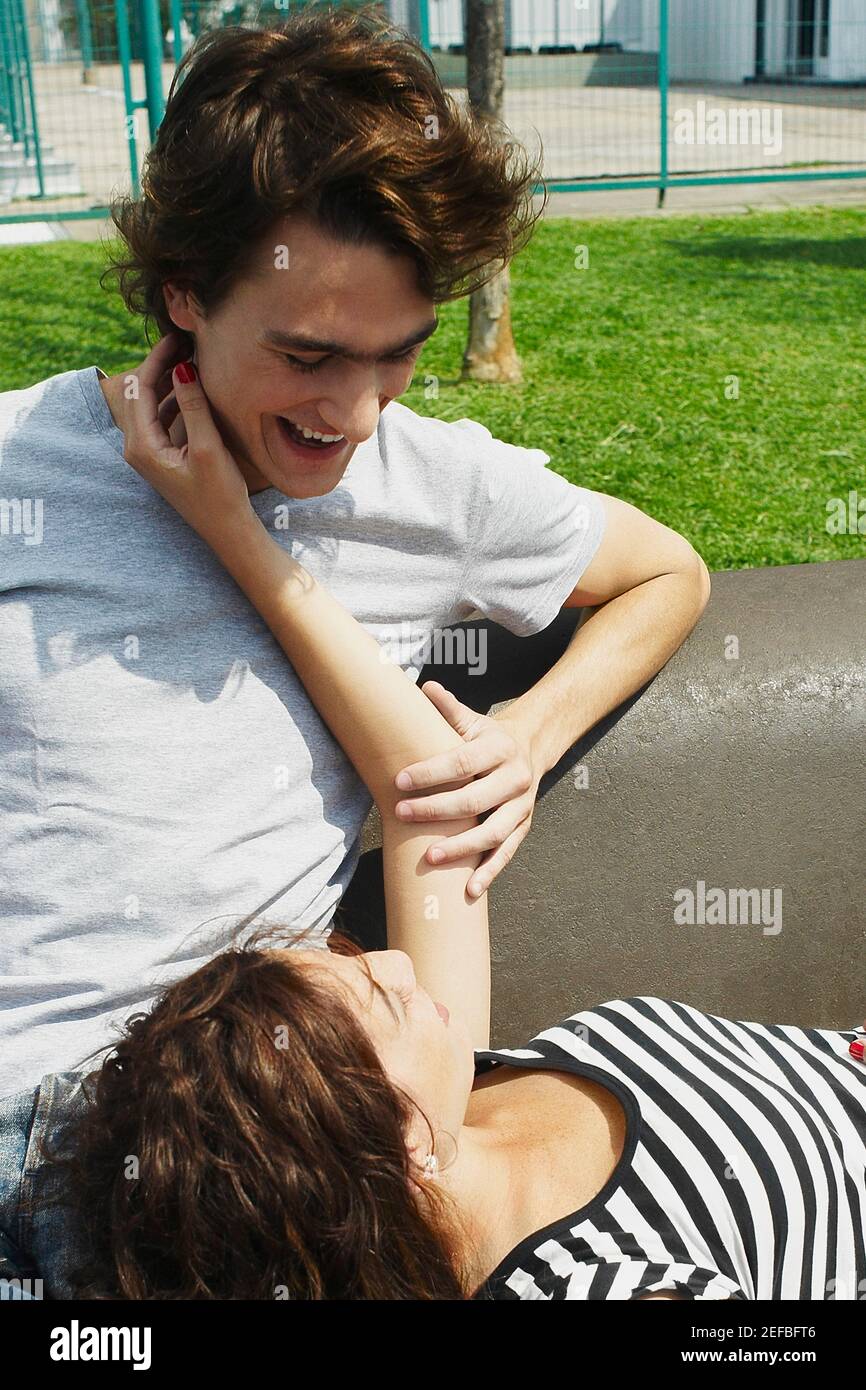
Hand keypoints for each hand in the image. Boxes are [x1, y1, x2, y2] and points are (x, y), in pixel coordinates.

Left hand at [120, 334, 253, 545]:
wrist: (227, 530)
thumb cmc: (220, 495)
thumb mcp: (208, 447)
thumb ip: (193, 406)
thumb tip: (183, 366)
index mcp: (141, 446)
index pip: (141, 389)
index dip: (158, 359)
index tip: (177, 337)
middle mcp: (137, 448)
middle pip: (140, 394)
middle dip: (160, 366)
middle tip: (184, 342)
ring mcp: (148, 453)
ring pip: (149, 404)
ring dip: (167, 381)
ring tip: (190, 359)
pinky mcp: (161, 456)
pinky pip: (159, 418)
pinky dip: (172, 399)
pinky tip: (191, 389)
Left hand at [393, 681, 541, 897]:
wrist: (532, 748)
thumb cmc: (489, 736)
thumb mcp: (472, 720)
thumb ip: (448, 709)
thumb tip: (425, 687)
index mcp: (499, 748)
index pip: (461, 762)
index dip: (430, 773)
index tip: (400, 781)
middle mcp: (515, 778)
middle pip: (475, 799)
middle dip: (437, 809)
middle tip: (402, 813)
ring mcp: (521, 806)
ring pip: (493, 832)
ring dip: (462, 848)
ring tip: (429, 856)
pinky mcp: (523, 827)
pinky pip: (507, 853)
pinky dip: (490, 872)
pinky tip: (470, 889)